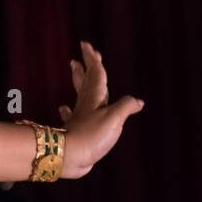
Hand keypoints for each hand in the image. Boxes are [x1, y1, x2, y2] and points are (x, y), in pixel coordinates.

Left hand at [56, 41, 143, 178]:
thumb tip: (138, 101)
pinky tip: (63, 107)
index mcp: (95, 98)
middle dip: (85, 67)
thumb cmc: (91, 135)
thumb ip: (126, 106)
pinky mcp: (77, 130)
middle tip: (80, 56)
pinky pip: (73, 114)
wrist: (69, 156)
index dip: (92, 60)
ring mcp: (80, 117)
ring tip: (75, 70)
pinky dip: (69, 109)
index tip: (86, 45)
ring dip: (79, 81)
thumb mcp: (114, 118)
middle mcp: (86, 104)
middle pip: (86, 81)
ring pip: (80, 94)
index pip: (95, 74)